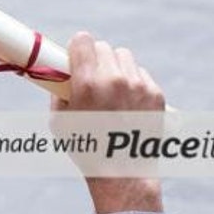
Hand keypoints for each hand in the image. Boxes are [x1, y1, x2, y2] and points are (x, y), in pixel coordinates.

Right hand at [52, 32, 165, 213]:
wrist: (122, 172)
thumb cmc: (86, 149)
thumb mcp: (59, 121)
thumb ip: (58, 93)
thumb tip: (58, 75)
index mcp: (87, 84)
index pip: (84, 40)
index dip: (77, 46)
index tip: (75, 55)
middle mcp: (114, 80)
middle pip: (104, 47)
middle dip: (95, 58)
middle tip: (91, 74)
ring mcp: (139, 86)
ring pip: (124, 57)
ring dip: (114, 66)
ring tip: (110, 87)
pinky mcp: (155, 94)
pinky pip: (140, 74)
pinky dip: (132, 81)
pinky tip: (126, 99)